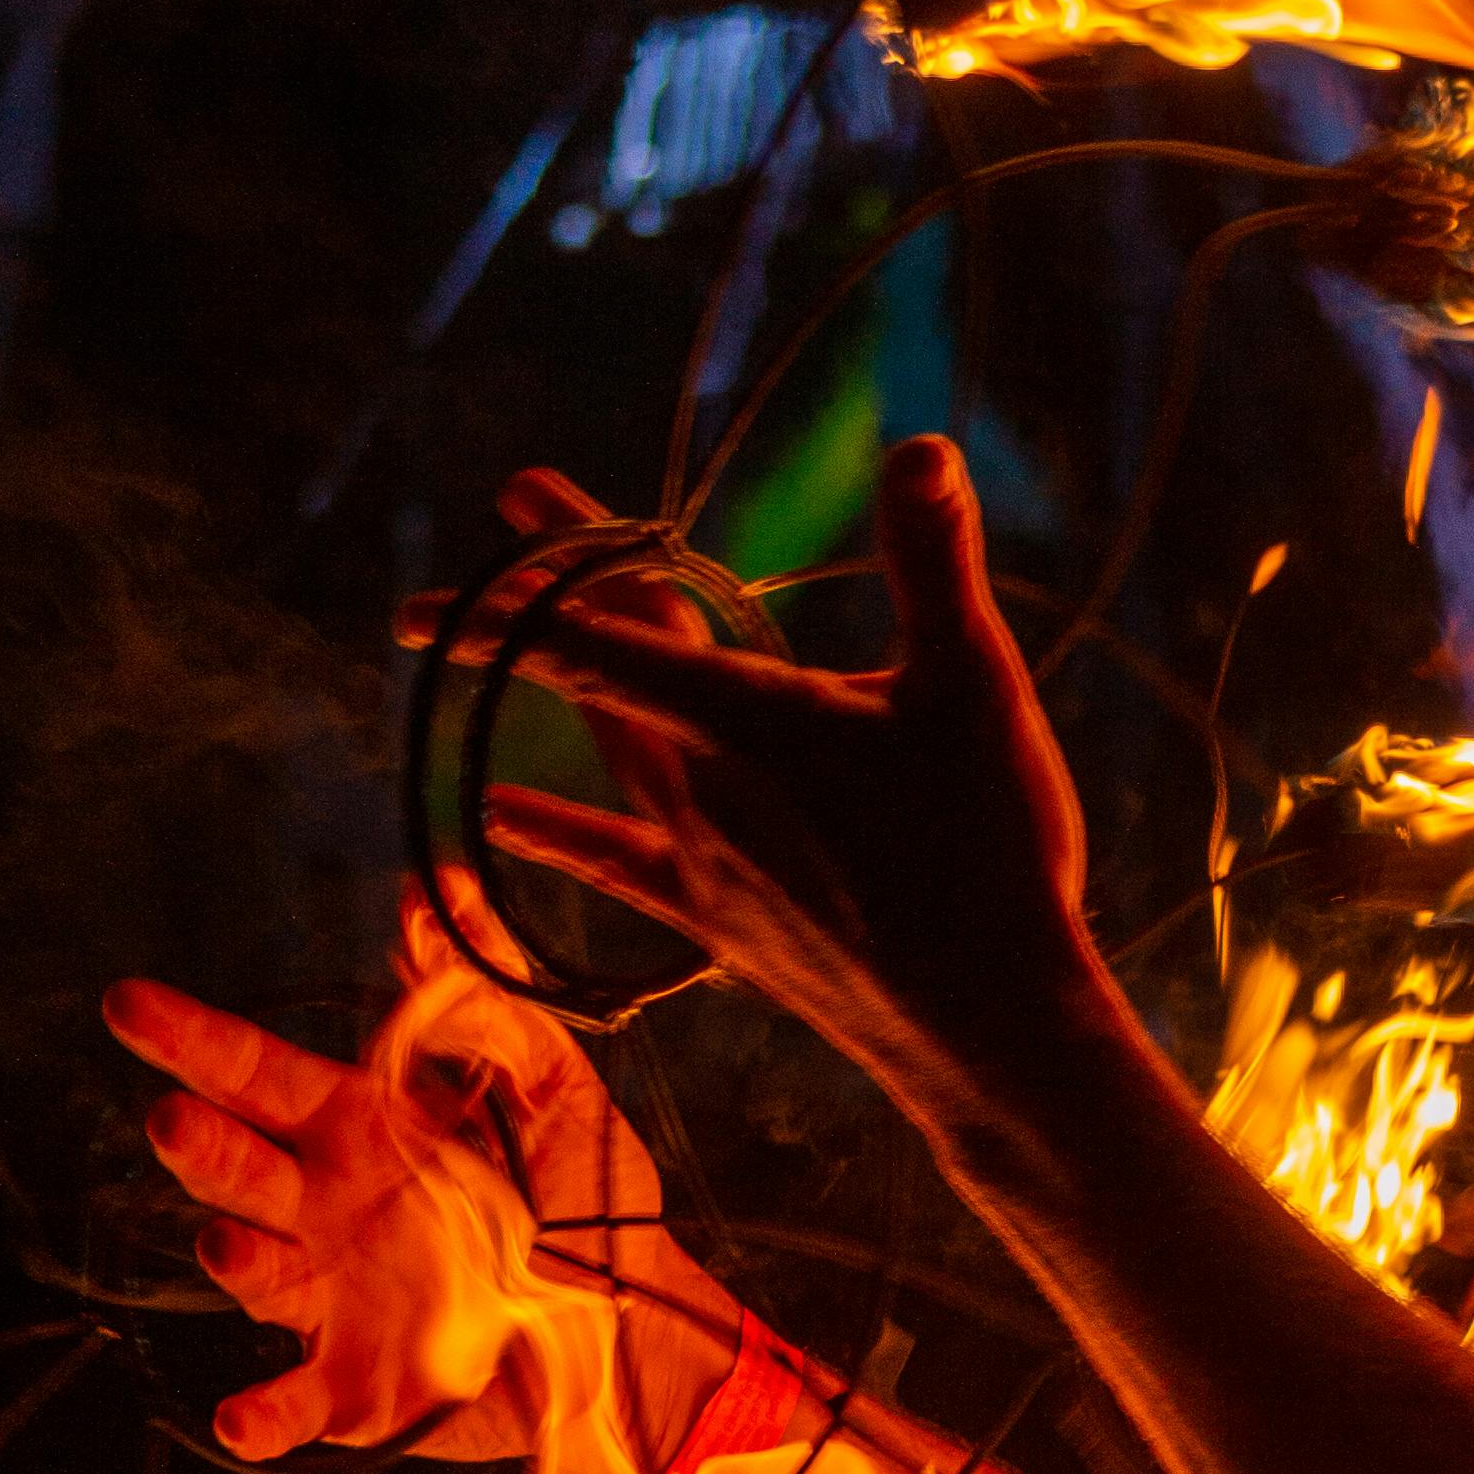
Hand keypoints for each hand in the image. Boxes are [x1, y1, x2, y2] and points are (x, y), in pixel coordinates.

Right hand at [105, 890, 707, 1465]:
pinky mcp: (354, 1390)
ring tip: (231, 1239)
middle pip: (235, 1166)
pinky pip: (289, 1402)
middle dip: (199, 1145)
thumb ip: (490, 1000)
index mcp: (361, 1129)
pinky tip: (242, 1413)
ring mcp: (329, 1300)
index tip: (130, 1004)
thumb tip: (433, 899)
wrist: (636, 1330)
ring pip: (249, 1270)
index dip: (193, 1039)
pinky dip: (261, 1413)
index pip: (256, 1073)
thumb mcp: (554, 1084)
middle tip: (176, 1118)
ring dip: (233, 1255)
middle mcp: (324, 1209)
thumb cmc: (589, 1198)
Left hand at [476, 439, 1108, 1127]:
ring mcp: (704, 865)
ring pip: (610, 752)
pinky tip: (500, 814)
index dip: (560, 555)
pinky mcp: (721, 927)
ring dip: (559, 686)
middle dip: (550, 590)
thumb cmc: (987, 852)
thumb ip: (934, 564)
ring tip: (486, 646)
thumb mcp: (974, 689)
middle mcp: (704, 791)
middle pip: (602, 670)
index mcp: (751, 719)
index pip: (620, 621)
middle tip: (507, 515)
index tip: (507, 497)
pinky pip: (617, 866)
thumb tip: (920, 445)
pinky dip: (560, 833)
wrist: (986, 1028)